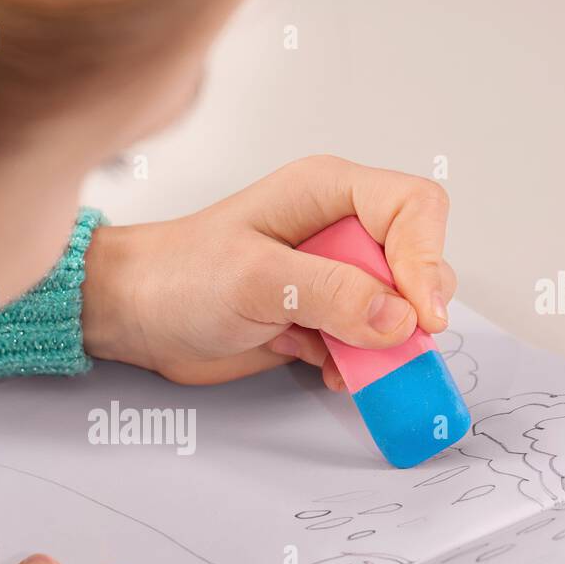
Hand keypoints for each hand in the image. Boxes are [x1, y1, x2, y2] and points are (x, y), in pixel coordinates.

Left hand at [81, 154, 456, 389]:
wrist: (136, 316)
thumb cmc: (179, 276)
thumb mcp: (257, 280)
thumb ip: (332, 294)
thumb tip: (399, 317)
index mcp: (328, 192)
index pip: (414, 208)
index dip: (428, 259)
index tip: (420, 315)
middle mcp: (339, 228)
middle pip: (416, 262)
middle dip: (411, 310)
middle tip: (389, 347)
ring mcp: (332, 275)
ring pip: (397, 309)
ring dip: (385, 345)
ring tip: (347, 364)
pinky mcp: (320, 316)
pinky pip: (365, 342)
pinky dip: (357, 364)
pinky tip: (328, 372)